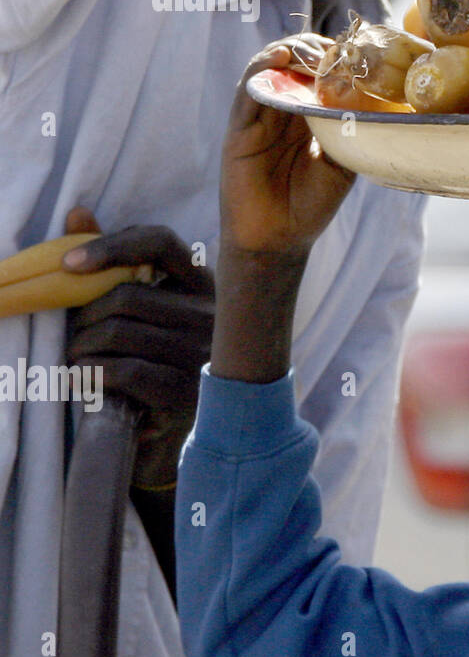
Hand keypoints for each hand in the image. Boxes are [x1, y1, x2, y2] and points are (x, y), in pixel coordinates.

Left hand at [61, 207, 214, 488]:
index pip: (161, 243)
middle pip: (127, 293)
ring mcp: (204, 354)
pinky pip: (123, 369)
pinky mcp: (188, 393)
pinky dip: (90, 375)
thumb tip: (78, 214)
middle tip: (71, 338)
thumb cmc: (150, 367)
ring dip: (80, 350)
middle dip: (83, 317)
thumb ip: (112, 266)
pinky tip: (85, 383)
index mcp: (203, 286)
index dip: (112, 245)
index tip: (68, 265)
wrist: (171, 442)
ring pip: (119, 332)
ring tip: (76, 363)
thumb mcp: (137, 316)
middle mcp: (212, 314)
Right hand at [220, 39, 355, 258]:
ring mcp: (260, 116)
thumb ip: (351, 131)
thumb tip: (376, 100)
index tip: (357, 49)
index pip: (318, 71)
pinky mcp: (239, 128)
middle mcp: (283, 109)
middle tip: (336, 49)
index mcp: (308, 114)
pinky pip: (248, 90)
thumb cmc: (311, 202)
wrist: (279, 239)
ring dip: (291, 52)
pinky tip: (279, 57)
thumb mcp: (342, 162)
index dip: (334, 55)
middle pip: (294, 62)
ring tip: (311, 50)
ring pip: (270, 68)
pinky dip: (261, 69)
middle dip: (315, 48)